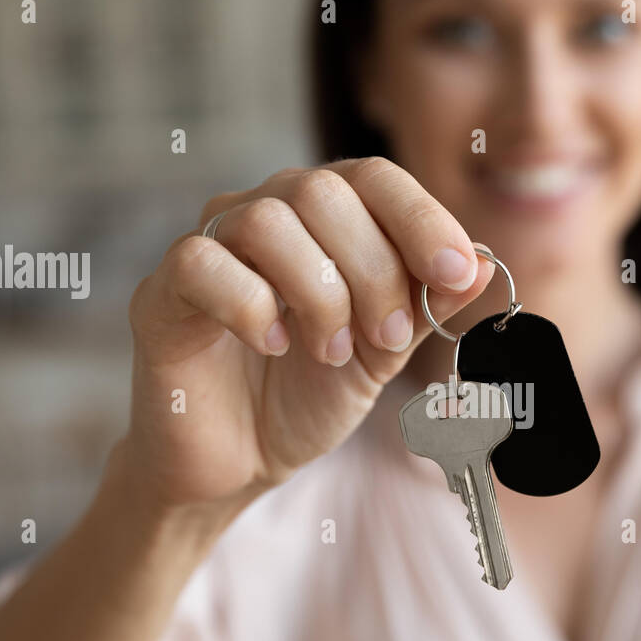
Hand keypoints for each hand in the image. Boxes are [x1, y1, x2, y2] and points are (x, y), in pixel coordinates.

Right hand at [121, 157, 494, 512]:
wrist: (238, 464)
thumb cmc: (305, 396)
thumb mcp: (383, 353)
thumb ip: (425, 306)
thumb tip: (479, 263)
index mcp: (320, 220)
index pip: (372, 177)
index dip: (420, 217)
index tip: (454, 273)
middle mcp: (261, 215)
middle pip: (322, 191)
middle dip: (373, 270)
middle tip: (385, 339)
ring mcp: (207, 248)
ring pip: (266, 222)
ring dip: (319, 294)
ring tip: (331, 352)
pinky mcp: (161, 294)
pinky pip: (203, 262)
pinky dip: (251, 306)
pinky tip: (274, 345)